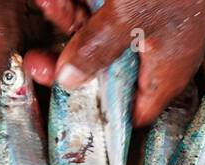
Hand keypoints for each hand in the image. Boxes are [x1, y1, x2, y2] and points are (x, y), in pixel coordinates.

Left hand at [24, 0, 204, 125]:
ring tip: (49, 5)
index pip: (131, 113)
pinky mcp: (147, 5)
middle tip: (41, 56)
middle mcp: (158, 56)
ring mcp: (153, 28)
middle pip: (106, 70)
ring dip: (73, 22)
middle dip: (71, 56)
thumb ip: (97, 49)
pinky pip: (109, 13)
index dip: (101, 111)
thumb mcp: (130, 18)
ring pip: (102, 36)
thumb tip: (69, 79)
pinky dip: (86, 5)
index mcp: (163, 75)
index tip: (68, 101)